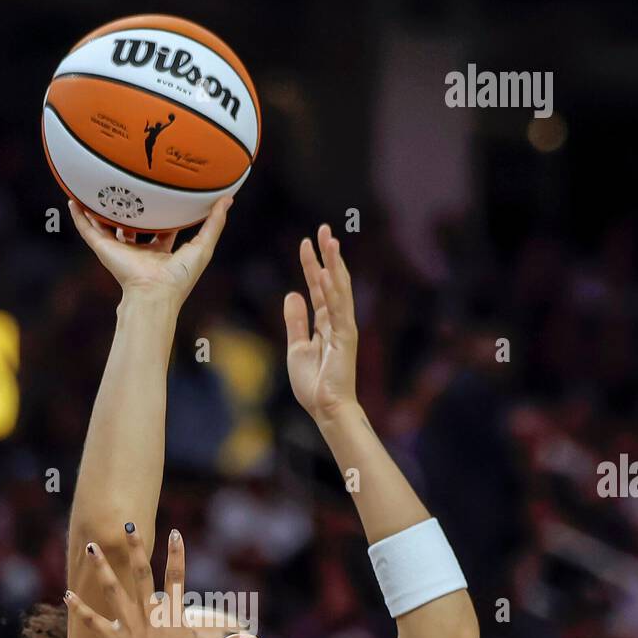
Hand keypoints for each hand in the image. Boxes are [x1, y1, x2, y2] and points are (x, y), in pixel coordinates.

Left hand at [63, 525, 256, 637]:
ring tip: (92, 546)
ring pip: (114, 590)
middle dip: (136, 548)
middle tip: (129, 526)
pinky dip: (80, 609)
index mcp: (172, 615)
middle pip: (142, 574)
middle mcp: (150, 614)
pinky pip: (93, 622)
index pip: (177, 578)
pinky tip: (66, 595)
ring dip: (102, 567)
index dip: (177, 554)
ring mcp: (129, 625)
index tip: (175, 534)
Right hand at [67, 195, 232, 307]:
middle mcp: (138, 250)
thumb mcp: (203, 246)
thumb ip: (214, 223)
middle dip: (130, 209)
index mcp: (160, 252)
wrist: (155, 293)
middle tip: (128, 186)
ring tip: (95, 188)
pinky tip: (72, 200)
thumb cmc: (180, 277)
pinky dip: (79, 216)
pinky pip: (88, 229)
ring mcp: (119, 250)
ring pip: (107, 226)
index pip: (160, 228)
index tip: (162, 193)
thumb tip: (228, 199)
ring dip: (100, 209)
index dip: (161, 212)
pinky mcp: (104, 250)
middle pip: (132, 226)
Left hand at [284, 223, 358, 425]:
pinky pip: (338, 309)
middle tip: (323, 229)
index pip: (318, 288)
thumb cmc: (314, 384)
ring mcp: (344, 328)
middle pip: (332, 281)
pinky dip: (333, 290)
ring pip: (339, 290)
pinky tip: (327, 273)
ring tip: (330, 240)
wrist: (326, 409)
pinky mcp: (345, 338)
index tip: (306, 242)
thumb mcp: (297, 347)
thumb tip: (292, 293)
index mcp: (325, 323)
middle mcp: (337, 321)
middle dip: (327, 255)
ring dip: (334, 264)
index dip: (313, 264)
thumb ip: (296, 320)